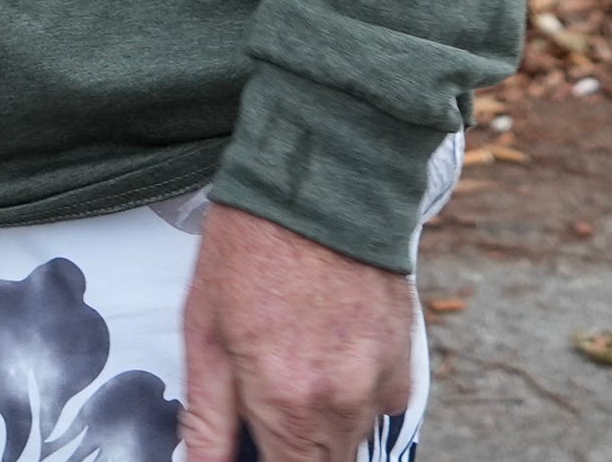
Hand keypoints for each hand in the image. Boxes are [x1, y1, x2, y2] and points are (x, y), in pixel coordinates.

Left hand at [180, 203, 417, 461]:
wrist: (325, 176)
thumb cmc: (255, 244)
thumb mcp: (205, 330)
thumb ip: (207, 420)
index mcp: (289, 401)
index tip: (249, 445)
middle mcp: (344, 401)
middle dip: (291, 449)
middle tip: (264, 407)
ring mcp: (381, 378)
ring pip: (352, 439)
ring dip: (324, 428)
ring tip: (294, 371)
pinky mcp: (405, 353)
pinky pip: (383, 404)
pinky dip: (357, 397)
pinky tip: (330, 356)